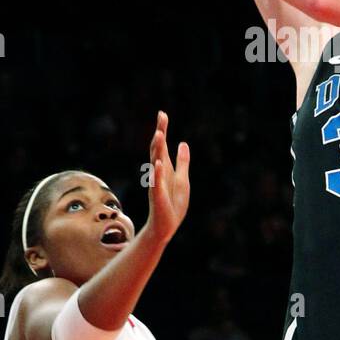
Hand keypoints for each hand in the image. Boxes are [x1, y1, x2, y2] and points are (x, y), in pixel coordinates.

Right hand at [147, 110, 189, 243]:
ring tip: (159, 134)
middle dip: (160, 133)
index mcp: (165, 168)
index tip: (162, 113)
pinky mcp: (158, 197)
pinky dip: (157, 174)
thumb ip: (183, 162)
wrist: (165, 226)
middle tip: (161, 116)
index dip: (162, 129)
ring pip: (156, 163)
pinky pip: (156, 184)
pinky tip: (158, 164)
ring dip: (157, 149)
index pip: (162, 145)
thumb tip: (183, 143)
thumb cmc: (173, 203)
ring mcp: (157, 184)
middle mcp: (159, 173)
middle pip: (157, 149)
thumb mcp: (182, 179)